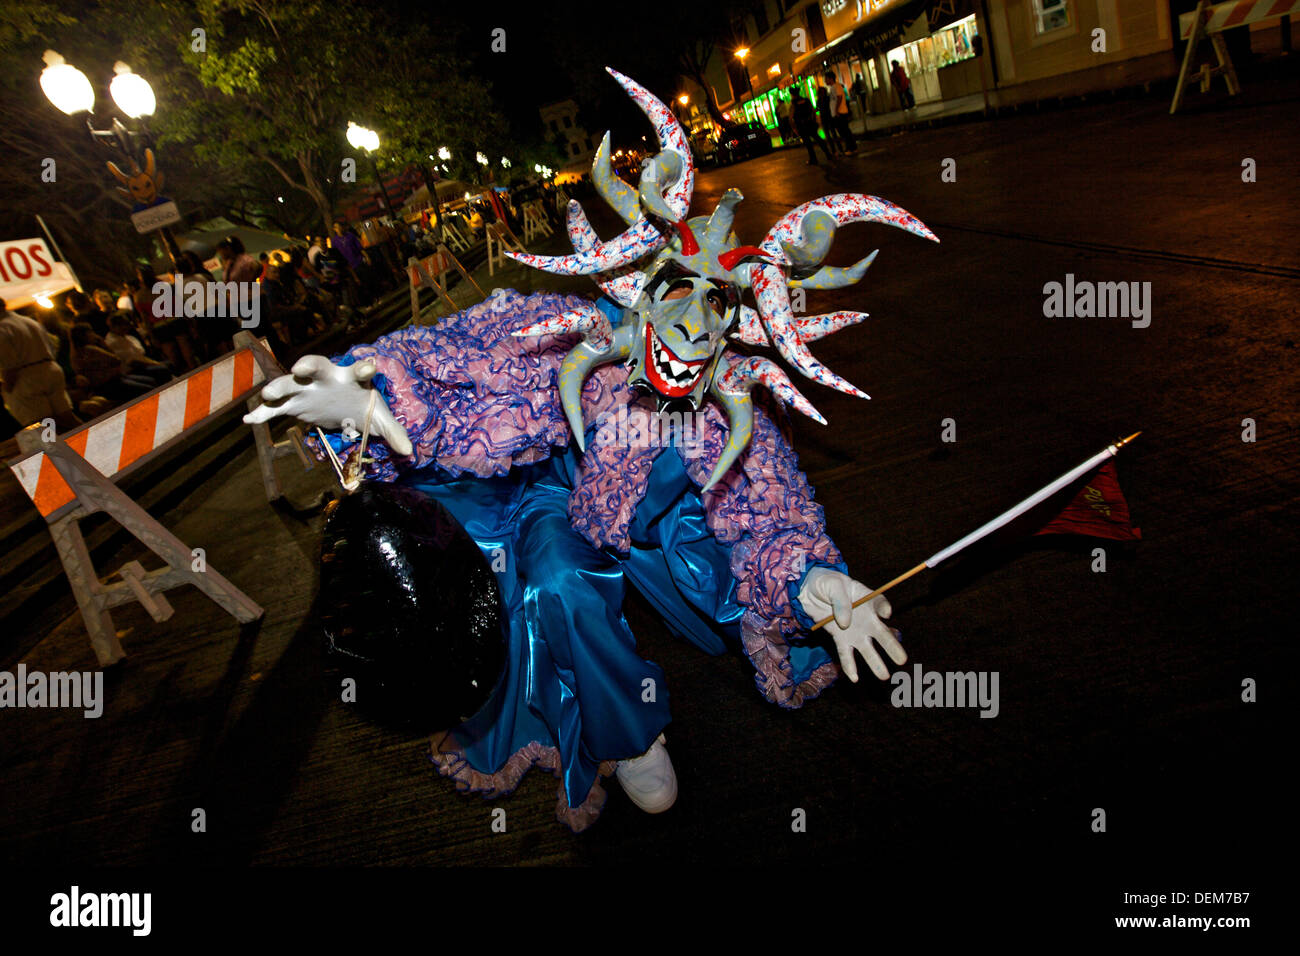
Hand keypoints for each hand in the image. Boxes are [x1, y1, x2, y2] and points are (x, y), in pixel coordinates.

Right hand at [242, 355, 412, 456]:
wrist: (343, 408)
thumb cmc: (362, 406)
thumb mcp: (380, 418)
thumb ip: (394, 432)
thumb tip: (409, 451)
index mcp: (351, 378)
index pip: (359, 370)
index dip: (364, 367)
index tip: (371, 365)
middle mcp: (326, 378)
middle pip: (314, 366)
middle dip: (307, 366)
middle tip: (300, 368)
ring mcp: (307, 390)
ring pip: (290, 384)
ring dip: (278, 388)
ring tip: (267, 396)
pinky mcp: (294, 404)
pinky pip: (276, 408)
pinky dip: (263, 414)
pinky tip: (249, 421)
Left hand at [797, 567, 906, 682]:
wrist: (808, 590)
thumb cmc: (826, 583)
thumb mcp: (833, 585)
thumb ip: (840, 602)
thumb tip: (845, 623)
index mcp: (867, 599)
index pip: (879, 604)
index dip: (883, 609)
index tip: (885, 613)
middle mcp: (865, 618)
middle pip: (881, 633)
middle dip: (891, 647)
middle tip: (902, 660)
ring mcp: (854, 630)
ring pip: (867, 648)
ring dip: (875, 662)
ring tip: (884, 676)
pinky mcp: (840, 638)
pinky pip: (846, 654)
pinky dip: (849, 666)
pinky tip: (854, 678)